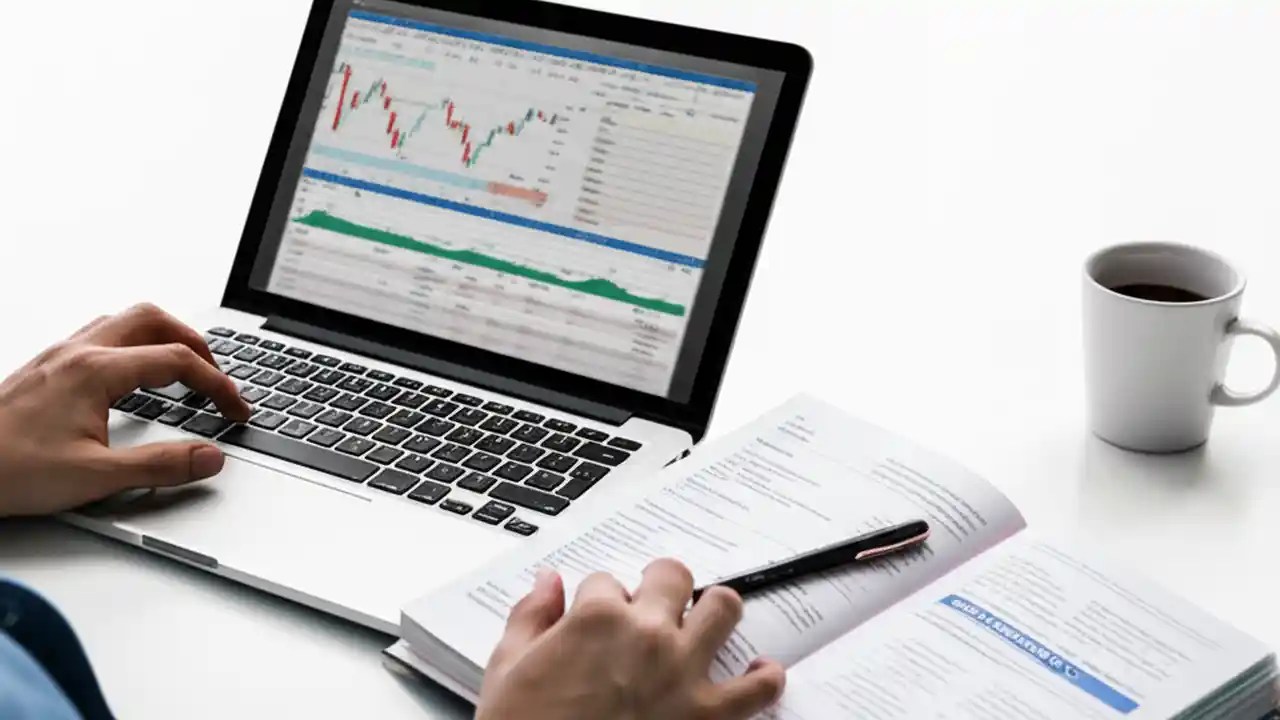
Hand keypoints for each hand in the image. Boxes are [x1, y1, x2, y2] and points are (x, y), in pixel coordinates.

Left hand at [0, 304, 250, 516]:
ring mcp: (58, 356)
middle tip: (217, 377)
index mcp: (95, 371)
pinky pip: (101, 334)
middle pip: (154, 319)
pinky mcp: (46, 367)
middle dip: (197, 344)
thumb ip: (161, 466)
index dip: (218, 385)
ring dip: (163, 336)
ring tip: (185, 367)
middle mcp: (77, 353)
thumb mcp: (95, 477)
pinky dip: (133, 344)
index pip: (178, 362)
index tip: (236, 409)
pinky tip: (133, 374)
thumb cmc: (7, 469)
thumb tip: (209, 457)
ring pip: (124, 319)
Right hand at [476, 559, 785, 719]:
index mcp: (596, 619)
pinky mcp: (709, 716)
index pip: (605, 580)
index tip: (595, 618)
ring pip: (725, 608)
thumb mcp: (508, 669)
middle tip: (652, 607)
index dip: (598, 599)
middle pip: (671, 576)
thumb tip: (548, 583)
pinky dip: (764, 678)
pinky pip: (758, 688)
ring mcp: (684, 672)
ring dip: (715, 610)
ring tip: (706, 621)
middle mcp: (647, 635)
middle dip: (660, 586)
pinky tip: (758, 673)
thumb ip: (531, 617)